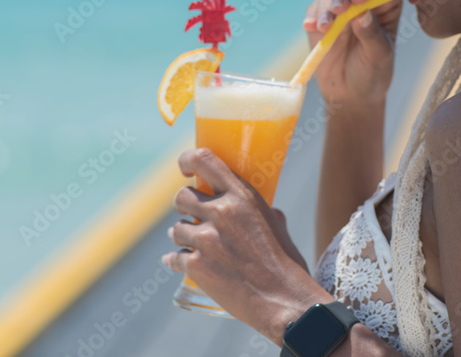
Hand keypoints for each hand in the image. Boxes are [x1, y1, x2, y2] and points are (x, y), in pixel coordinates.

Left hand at [163, 149, 332, 342]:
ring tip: (192, 244)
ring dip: (181, 235)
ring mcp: (206, 239)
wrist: (283, 299)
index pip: (203, 159)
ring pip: (176, 229)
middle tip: (192, 215)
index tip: (185, 168)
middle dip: (184, 206)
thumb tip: (267, 211)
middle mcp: (221, 212)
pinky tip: (178, 263)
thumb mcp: (277, 225)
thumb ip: (265, 212)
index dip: (187, 160)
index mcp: (242, 196)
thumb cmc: (286, 262)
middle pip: (181, 196)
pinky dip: (176, 261)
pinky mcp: (196, 265)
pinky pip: (174, 257)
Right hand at [302, 0, 401, 105]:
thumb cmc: (372, 73)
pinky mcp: (321, 19)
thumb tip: (361, 13)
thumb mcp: (378, 56)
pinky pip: (313, 8)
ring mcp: (341, 9)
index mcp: (386, 5)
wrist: (350, 94)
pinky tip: (311, 27)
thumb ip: (371, 34)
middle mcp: (363, 1)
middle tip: (338, 10)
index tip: (359, 0)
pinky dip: (312, 16)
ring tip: (324, 28)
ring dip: (325, 8)